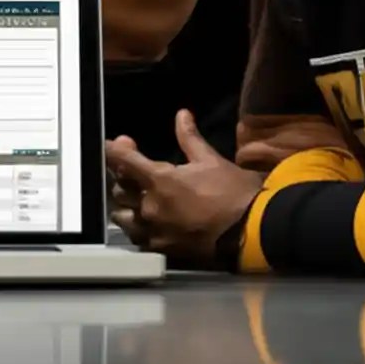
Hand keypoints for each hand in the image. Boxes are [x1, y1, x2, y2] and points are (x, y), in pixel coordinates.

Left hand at [105, 110, 264, 267]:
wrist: (252, 233)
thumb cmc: (234, 193)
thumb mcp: (211, 160)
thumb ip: (189, 137)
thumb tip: (181, 114)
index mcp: (159, 180)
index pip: (122, 160)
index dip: (113, 149)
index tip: (111, 144)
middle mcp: (149, 206)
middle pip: (119, 189)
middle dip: (123, 176)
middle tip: (135, 170)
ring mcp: (153, 230)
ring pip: (122, 215)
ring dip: (126, 204)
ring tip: (138, 198)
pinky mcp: (161, 249)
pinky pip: (137, 237)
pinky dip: (138, 227)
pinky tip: (147, 222)